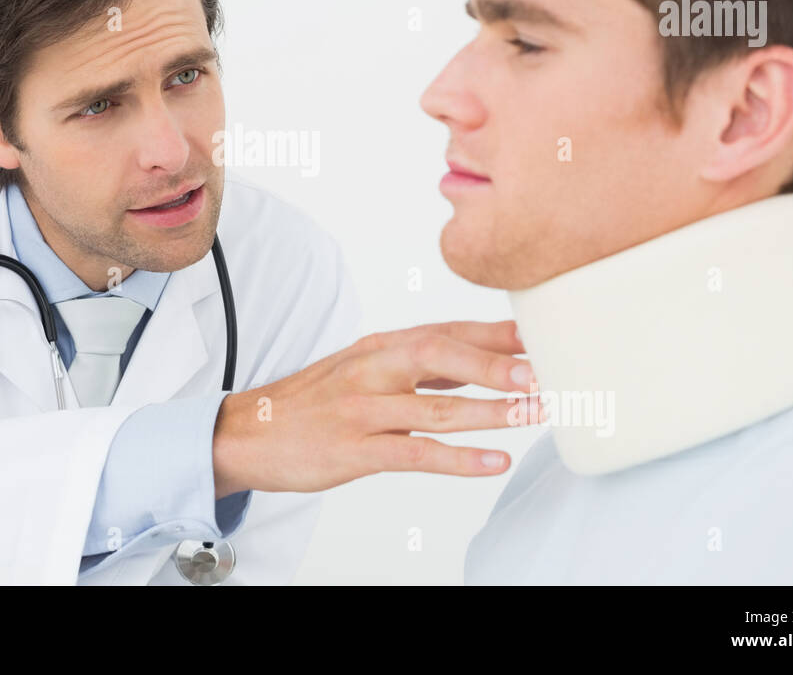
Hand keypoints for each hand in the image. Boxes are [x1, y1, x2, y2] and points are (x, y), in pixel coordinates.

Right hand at [212, 320, 540, 496]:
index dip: (495, 334)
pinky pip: (414, 453)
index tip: (542, 336)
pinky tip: (493, 461)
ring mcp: (361, 409)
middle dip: (496, 363)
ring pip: (434, 406)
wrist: (248, 432)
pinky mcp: (352, 449)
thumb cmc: (314, 401)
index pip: (445, 330)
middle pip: (440, 354)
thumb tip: (483, 357)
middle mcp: (372, 369)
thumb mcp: (363, 367)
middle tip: (544, 373)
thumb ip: (418, 363)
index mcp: (379, 346)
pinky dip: (458, 458)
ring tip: (535, 415)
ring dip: (490, 412)